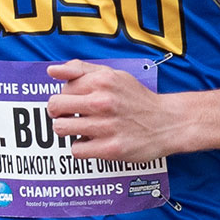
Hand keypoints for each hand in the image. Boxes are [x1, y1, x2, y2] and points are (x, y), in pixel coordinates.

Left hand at [45, 60, 173, 161]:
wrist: (168, 122)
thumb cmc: (137, 98)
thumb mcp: (113, 75)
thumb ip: (81, 70)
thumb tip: (52, 71)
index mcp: (101, 81)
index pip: (62, 89)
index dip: (66, 97)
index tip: (76, 102)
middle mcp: (102, 102)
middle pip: (55, 107)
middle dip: (58, 113)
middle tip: (70, 116)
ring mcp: (106, 126)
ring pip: (61, 128)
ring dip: (68, 130)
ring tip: (82, 129)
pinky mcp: (110, 149)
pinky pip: (76, 150)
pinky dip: (81, 148)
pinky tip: (93, 142)